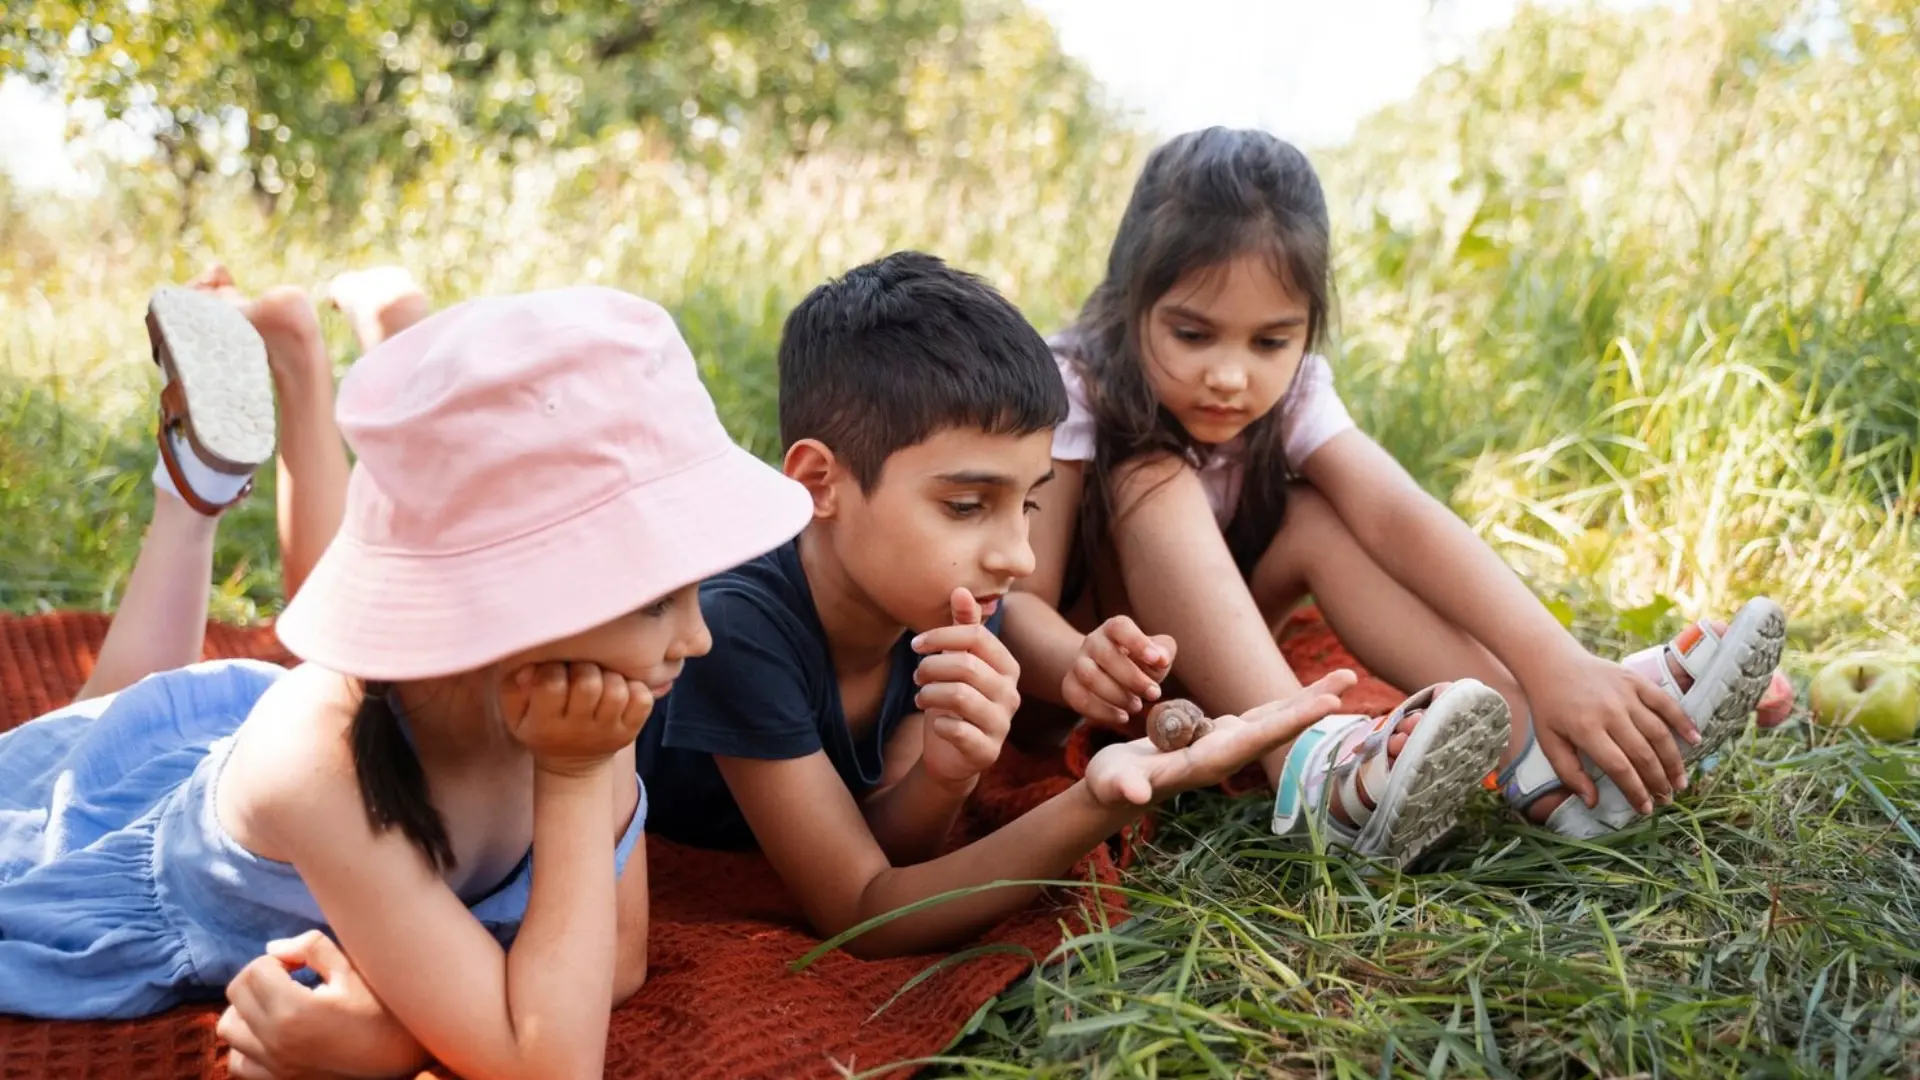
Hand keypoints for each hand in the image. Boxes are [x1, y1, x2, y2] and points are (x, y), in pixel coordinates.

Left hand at [220, 930, 428, 1079]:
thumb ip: (312, 949)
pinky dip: (246, 1045)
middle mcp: (275, 1040)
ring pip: (229, 1028)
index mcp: (294, 1010)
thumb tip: (273, 948)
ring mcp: (274, 1065)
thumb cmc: (383, 1011)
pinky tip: (271, 1034)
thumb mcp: (354, 971)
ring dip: (245, 1009)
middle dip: (259, 976)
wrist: (401, 1060)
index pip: (257, 968)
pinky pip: (238, 1063)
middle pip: (237, 993)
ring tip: (275, 1003)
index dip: (279, 958)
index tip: (302, 964)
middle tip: (289, 976)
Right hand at [500, 661, 653, 778]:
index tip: (553, 668)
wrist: (572, 764)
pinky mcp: (631, 731)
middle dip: (584, 668)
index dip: (552, 668)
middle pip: (588, 683)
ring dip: (609, 676)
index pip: (551, 684)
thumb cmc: (542, 726)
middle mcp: (578, 729)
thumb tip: (529, 669)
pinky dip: (636, 688)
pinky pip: (642, 700)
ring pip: (616, 689)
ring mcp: (608, 731)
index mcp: (545, 723)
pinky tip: (621, 689)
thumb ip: (514, 688)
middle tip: (579, 670)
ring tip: (600, 678)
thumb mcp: (516, 714)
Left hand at [910, 588, 1020, 783]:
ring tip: (921, 697)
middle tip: (916, 676)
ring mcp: (1002, 724)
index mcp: (1007, 667)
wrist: (953, 754)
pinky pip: (958, 730)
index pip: (976, 637)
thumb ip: (963, 628)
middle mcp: (1011, 694)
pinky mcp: (987, 751)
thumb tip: (961, 590)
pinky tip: (936, 724)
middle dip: (931, 667)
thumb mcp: (958, 662)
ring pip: (959, 695)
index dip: (941, 635)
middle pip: (966, 665)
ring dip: (929, 694)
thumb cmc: (955, 701)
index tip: (916, 645)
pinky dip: (939, 724)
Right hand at [1062, 616, 1175, 726]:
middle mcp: (1092, 642)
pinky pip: (1078, 698)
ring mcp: (1078, 663)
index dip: (1138, 642)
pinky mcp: (1070, 685)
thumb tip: (1161, 659)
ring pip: (1089, 677)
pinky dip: (1101, 711)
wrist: (1108, 672)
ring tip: (1137, 706)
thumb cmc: (1137, 661)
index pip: (1120, 627)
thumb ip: (1164, 651)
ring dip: (1116, 695)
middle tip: (1153, 694)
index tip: (1157, 660)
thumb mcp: (1156, 653)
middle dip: (1133, 678)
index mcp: (1114, 629)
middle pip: (1106, 655)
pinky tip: (1121, 717)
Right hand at [1083, 671, 1356, 806]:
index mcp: (1208, 762)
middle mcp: (1227, 755)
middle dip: (1312, 705)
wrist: (1115, 790)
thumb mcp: (1113, 781)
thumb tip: (1135, 795)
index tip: (1325, 707)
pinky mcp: (1221, 736)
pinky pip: (1261, 716)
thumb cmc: (1111, 783)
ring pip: (1275, 719)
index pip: (1257, 740)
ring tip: (1342, 678)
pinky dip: (1285, 703)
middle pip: (1277, 727)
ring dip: (1307, 699)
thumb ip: (1124, 788)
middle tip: (1349, 680)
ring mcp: (1227, 745)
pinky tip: (1307, 694)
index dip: (1291, 722)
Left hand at [1524, 650, 1696, 814]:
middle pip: (1642, 753)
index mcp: (1585, 729)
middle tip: (1666, 799)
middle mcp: (1609, 712)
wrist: (1552, 663)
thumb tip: (1592, 802)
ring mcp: (1625, 694)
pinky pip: (1665, 702)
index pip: (1619, 767)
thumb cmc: (1550, 707)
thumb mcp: (1549, 742)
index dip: (1635, 791)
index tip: (1645, 808)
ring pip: (1658, 732)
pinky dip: (1683, 721)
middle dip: (1657, 781)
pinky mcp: (1636, 681)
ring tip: (1679, 782)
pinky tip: (1695, 740)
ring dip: (1673, 760)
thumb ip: (1569, 773)